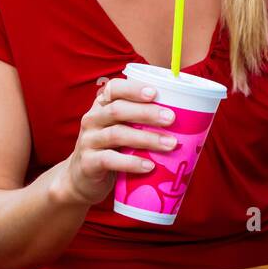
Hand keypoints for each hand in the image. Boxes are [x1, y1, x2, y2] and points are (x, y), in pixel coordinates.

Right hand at [57, 78, 177, 206]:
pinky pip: (110, 160)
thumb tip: (186, 119)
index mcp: (102, 106)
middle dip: (147, 113)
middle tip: (172, 118)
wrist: (81, 180)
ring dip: (146, 138)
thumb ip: (141, 123)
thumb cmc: (111, 150)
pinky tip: (149, 166)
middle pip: (118, 110)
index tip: (155, 93)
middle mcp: (92, 119)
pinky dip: (131, 162)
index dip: (133, 88)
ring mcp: (88, 141)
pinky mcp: (88, 163)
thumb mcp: (122, 131)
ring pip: (117, 134)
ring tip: (170, 144)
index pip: (114, 89)